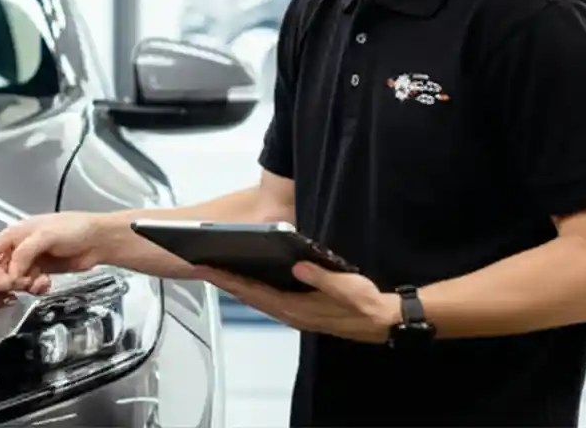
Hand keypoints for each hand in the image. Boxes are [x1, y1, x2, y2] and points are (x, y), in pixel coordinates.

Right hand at [0, 211, 106, 293]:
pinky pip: (27, 285)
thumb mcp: (46, 235)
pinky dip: (34, 287)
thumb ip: (25, 252)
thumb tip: (11, 272)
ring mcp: (29, 261)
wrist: (97, 240)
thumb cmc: (72, 230)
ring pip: (12, 281)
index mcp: (15, 234)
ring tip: (39, 280)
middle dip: (6, 280)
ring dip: (23, 285)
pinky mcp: (40, 272)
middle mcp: (18, 248)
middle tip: (20, 281)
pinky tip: (45, 283)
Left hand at [194, 261, 400, 343]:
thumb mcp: (347, 288)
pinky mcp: (300, 310)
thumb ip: (321, 278)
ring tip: (217, 268)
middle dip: (224, 279)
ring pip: (256, 298)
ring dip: (236, 284)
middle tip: (201, 263)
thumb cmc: (367, 306)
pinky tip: (248, 277)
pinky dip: (252, 288)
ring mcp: (294, 313)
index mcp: (296, 308)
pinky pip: (267, 299)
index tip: (208, 267)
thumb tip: (298, 266)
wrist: (384, 321)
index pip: (253, 292)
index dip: (228, 279)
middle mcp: (290, 313)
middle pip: (248, 295)